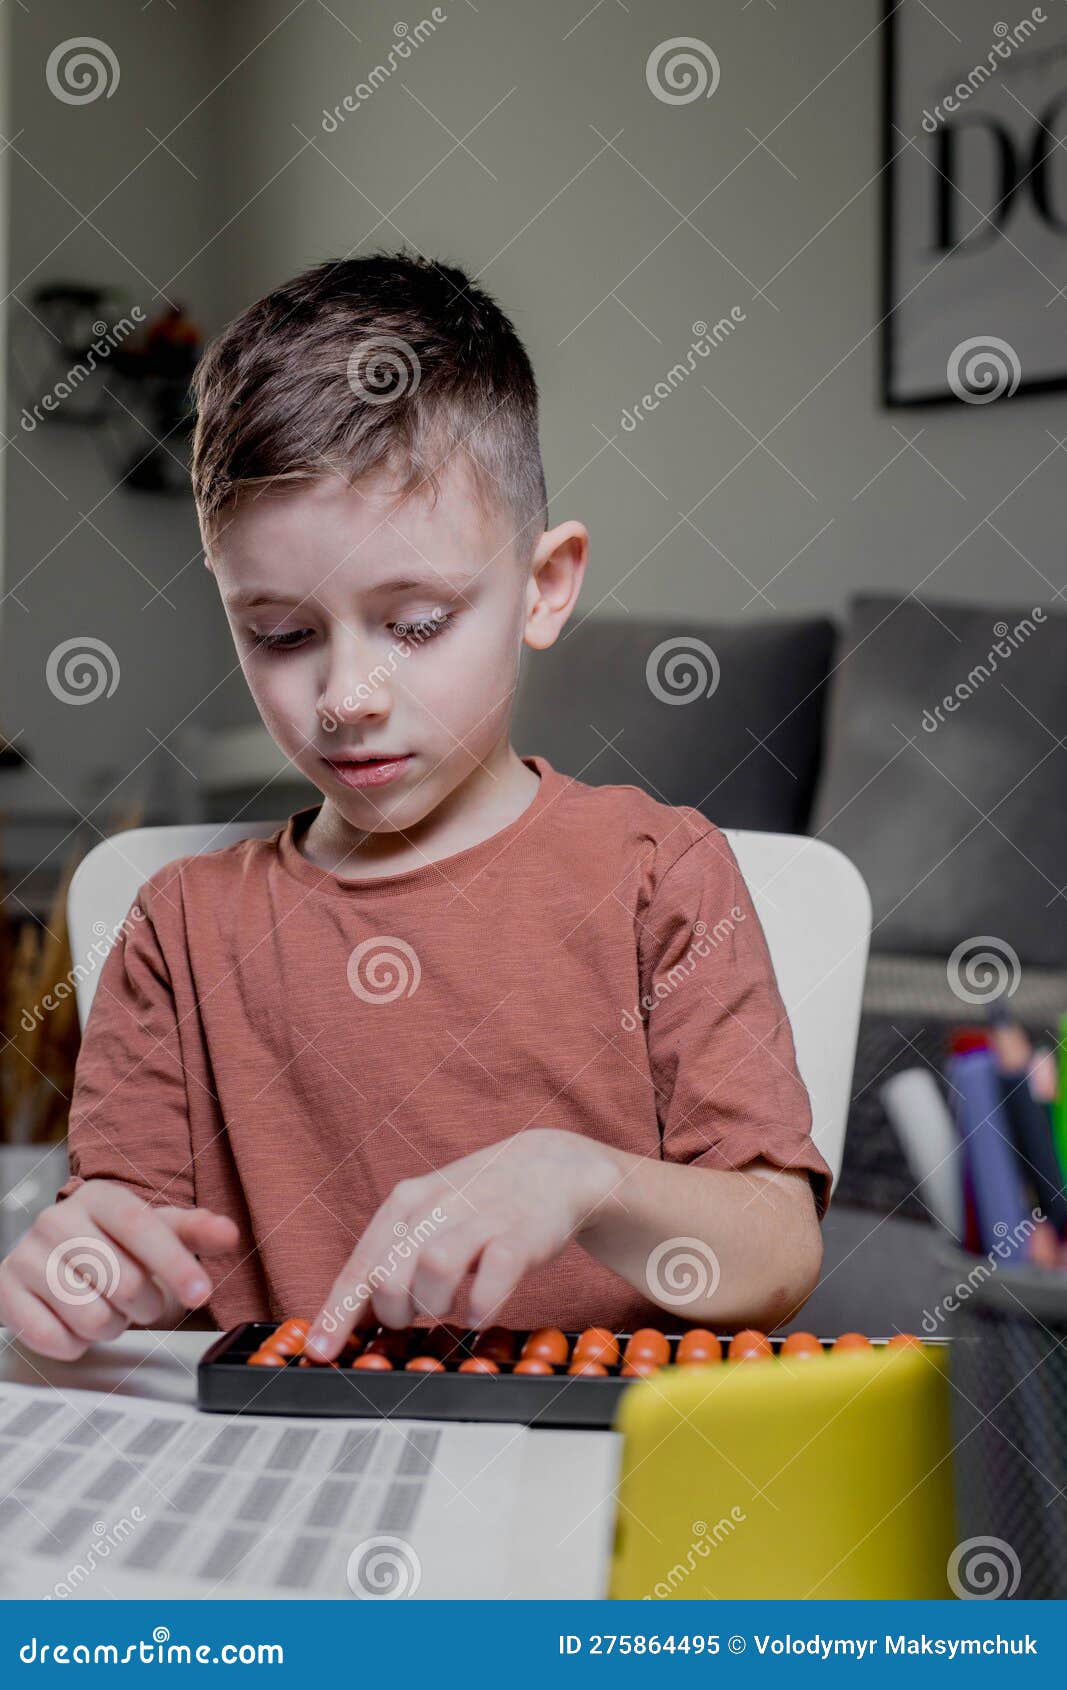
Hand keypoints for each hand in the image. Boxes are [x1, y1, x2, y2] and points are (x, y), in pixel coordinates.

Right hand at [0, 1179, 238, 1359]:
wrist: (61, 1258)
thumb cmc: (118, 1245)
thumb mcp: (161, 1230)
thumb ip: (196, 1230)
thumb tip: (229, 1233)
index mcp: (99, 1197)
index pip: (141, 1226)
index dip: (174, 1263)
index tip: (201, 1293)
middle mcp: (57, 1220)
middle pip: (121, 1281)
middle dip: (145, 1305)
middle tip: (141, 1302)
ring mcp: (27, 1256)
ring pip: (90, 1317)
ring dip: (111, 1326)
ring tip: (108, 1310)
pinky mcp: (5, 1292)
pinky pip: (52, 1338)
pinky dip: (76, 1344)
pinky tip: (77, 1325)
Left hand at [307, 1128, 617, 1358]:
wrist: (552, 1167)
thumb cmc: (482, 1203)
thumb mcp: (429, 1219)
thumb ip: (394, 1258)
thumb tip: (351, 1314)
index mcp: (406, 1203)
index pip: (360, 1266)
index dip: (337, 1314)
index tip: (321, 1351)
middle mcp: (437, 1206)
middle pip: (387, 1273)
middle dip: (393, 1313)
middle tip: (413, 1317)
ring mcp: (481, 1217)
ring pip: (434, 1268)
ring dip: (434, 1305)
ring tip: (449, 1309)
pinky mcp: (522, 1233)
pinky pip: (496, 1273)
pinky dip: (482, 1304)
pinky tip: (480, 1312)